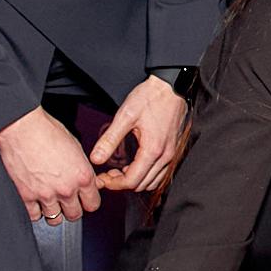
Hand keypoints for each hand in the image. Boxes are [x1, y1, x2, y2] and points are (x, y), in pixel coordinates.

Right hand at [0, 108, 101, 226]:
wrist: (23, 128)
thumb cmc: (48, 131)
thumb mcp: (76, 148)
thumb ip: (82, 169)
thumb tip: (87, 181)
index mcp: (82, 176)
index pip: (93, 204)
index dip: (88, 201)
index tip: (84, 199)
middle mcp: (66, 188)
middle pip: (75, 215)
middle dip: (72, 209)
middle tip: (67, 201)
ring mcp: (46, 194)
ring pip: (56, 219)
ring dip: (54, 212)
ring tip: (51, 202)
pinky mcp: (27, 196)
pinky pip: (35, 216)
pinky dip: (36, 212)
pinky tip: (36, 203)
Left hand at [88, 74, 187, 192]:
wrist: (172, 86)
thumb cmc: (150, 98)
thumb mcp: (125, 116)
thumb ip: (109, 140)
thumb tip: (96, 159)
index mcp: (153, 150)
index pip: (132, 181)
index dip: (114, 184)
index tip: (102, 178)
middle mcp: (165, 156)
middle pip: (142, 185)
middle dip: (122, 183)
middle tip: (107, 174)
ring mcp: (172, 154)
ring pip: (153, 182)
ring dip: (135, 180)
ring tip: (119, 170)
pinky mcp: (174, 150)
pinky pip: (160, 173)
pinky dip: (146, 175)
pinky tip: (134, 165)